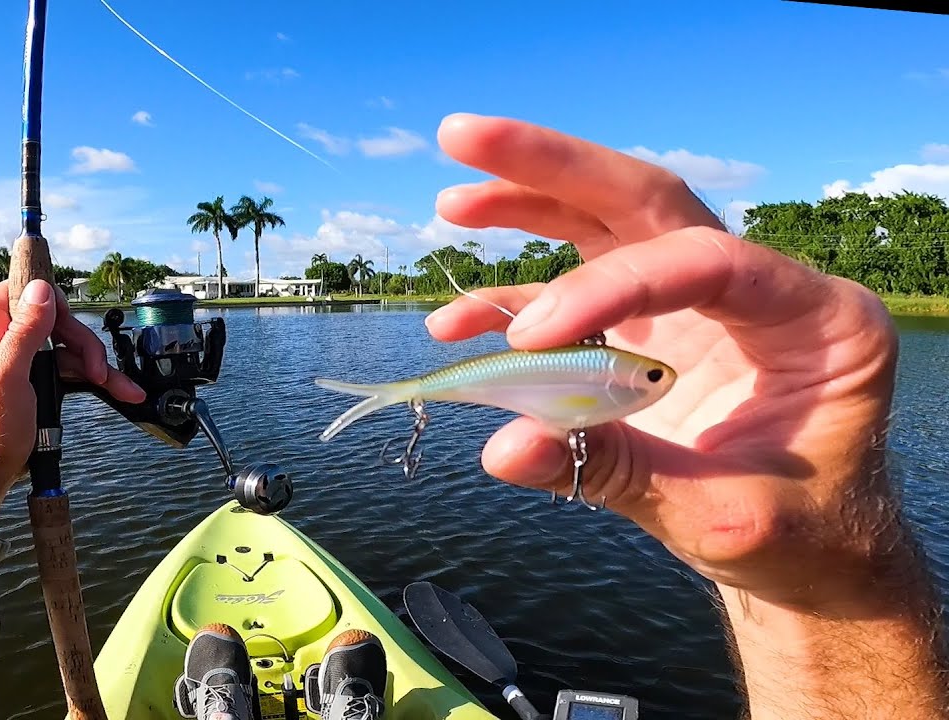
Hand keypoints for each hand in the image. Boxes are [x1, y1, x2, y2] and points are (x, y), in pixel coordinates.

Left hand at [0, 279, 144, 529]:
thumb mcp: (6, 376)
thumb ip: (24, 331)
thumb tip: (41, 288)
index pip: (19, 292)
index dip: (49, 300)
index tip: (70, 324)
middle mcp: (1, 343)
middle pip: (51, 321)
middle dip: (82, 341)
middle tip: (98, 368)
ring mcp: (19, 365)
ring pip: (66, 348)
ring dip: (94, 364)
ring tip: (119, 387)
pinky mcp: (34, 384)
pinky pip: (68, 372)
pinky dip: (91, 380)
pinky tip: (118, 390)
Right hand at [424, 114, 904, 611]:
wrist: (812, 557)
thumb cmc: (796, 536)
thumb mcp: (719, 515)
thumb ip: (616, 473)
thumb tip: (502, 449)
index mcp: (816, 321)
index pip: (706, 261)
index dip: (609, 287)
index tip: (529, 336)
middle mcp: (760, 289)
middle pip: (649, 201)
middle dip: (554, 168)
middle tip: (463, 139)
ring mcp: (705, 304)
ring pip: (612, 224)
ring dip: (528, 205)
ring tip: (450, 205)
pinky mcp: (659, 329)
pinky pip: (584, 292)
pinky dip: (521, 299)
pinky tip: (457, 324)